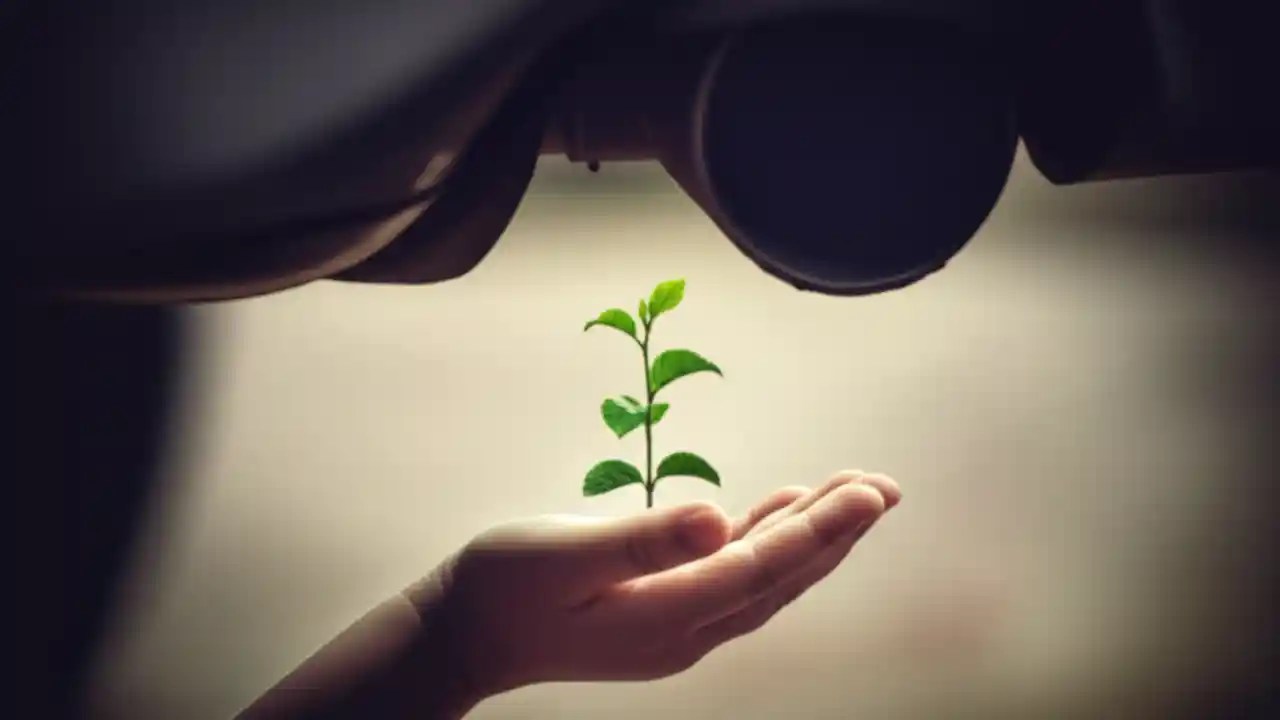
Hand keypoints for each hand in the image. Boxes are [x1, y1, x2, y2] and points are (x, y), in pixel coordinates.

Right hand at [405, 470, 901, 703]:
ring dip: (811, 538)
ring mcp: (676, 628)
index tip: (867, 492)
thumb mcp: (563, 556)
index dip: (819, 529)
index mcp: (665, 616)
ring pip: (763, 579)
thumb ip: (640, 539)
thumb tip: (716, 516)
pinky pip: (732, 577)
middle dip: (837, 533)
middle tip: (885, 487)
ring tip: (855, 495)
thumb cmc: (503, 586)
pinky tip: (782, 510)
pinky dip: (766, 542)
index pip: (762, 567)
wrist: (464, 634)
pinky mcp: (661, 614)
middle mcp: (685, 631)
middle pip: (778, 578)